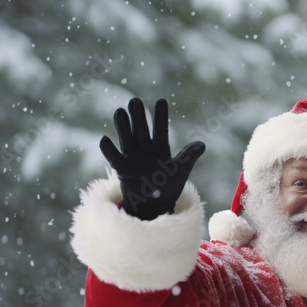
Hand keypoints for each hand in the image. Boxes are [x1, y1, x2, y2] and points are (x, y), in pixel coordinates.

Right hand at [100, 98, 204, 220]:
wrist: (156, 205)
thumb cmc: (168, 187)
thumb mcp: (181, 171)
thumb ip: (188, 156)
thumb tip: (202, 144)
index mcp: (160, 148)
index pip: (160, 129)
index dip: (160, 116)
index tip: (161, 101)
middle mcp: (145, 149)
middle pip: (141, 129)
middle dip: (138, 116)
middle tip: (135, 101)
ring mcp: (133, 158)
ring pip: (126, 138)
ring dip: (123, 126)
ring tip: (120, 111)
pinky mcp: (123, 169)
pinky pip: (114, 157)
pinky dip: (109, 150)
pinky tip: (105, 139)